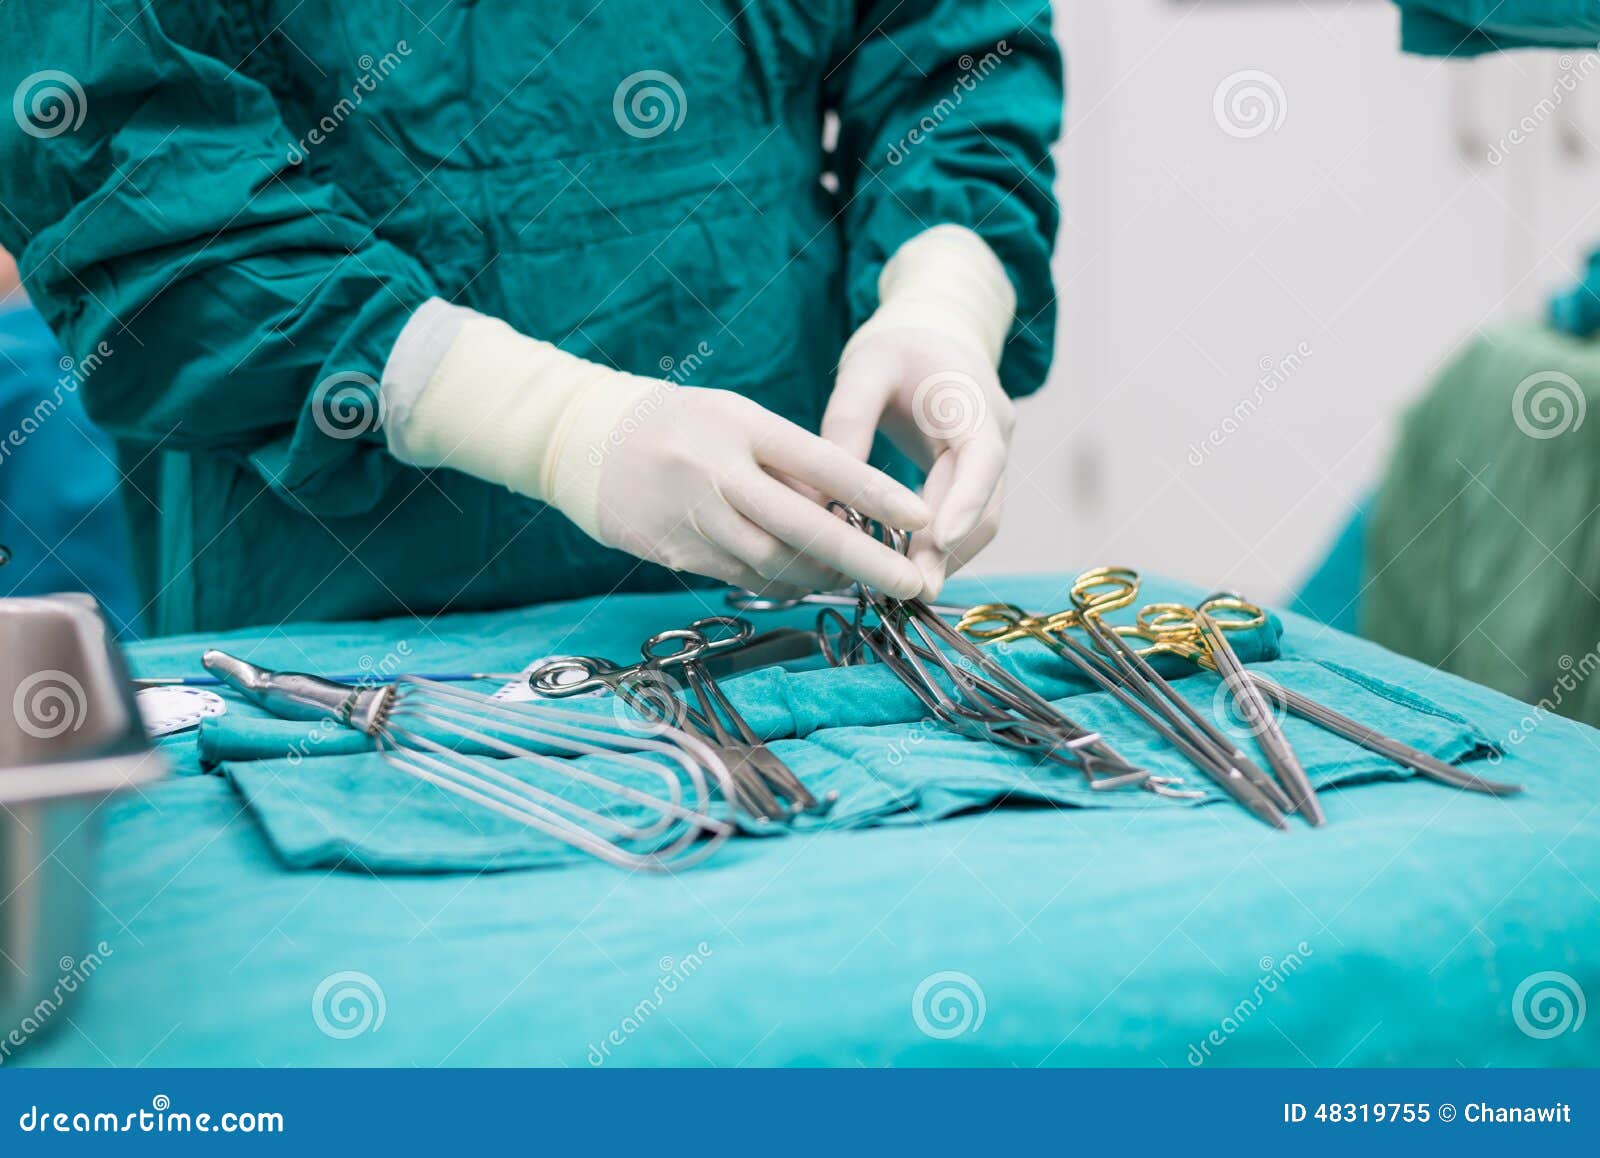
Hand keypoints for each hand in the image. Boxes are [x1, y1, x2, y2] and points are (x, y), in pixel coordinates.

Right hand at [589, 386, 930, 596]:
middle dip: (864, 560)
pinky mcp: (676, 553)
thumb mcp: (734, 416)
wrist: (586, 440)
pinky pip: (743, 578)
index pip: (822, 464)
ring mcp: (694, 518)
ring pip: (776, 564)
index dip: (875, 495)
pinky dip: (783, 584)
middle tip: (909, 582)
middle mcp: (718, 473)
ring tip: (859, 579)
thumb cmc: (679, 423)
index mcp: (741, 426)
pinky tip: (807, 581)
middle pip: (804, 528)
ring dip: (824, 578)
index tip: (920, 516)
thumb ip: (788, 461)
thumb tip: (847, 511)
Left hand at [823, 326, 1013, 596]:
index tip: (937, 543)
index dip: (964, 504)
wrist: (933, 335)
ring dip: (947, 558)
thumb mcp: (864, 368)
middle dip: (949, 550)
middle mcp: (994, 436)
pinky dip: (939, 548)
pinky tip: (905, 568)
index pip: (982, 459)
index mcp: (974, 401)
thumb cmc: (897, 348)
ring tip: (907, 591)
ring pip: (980, 523)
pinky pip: (965, 521)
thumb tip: (823, 490)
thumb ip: (848, 420)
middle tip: (913, 589)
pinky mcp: (973, 481)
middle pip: (984, 505)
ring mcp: (989, 463)